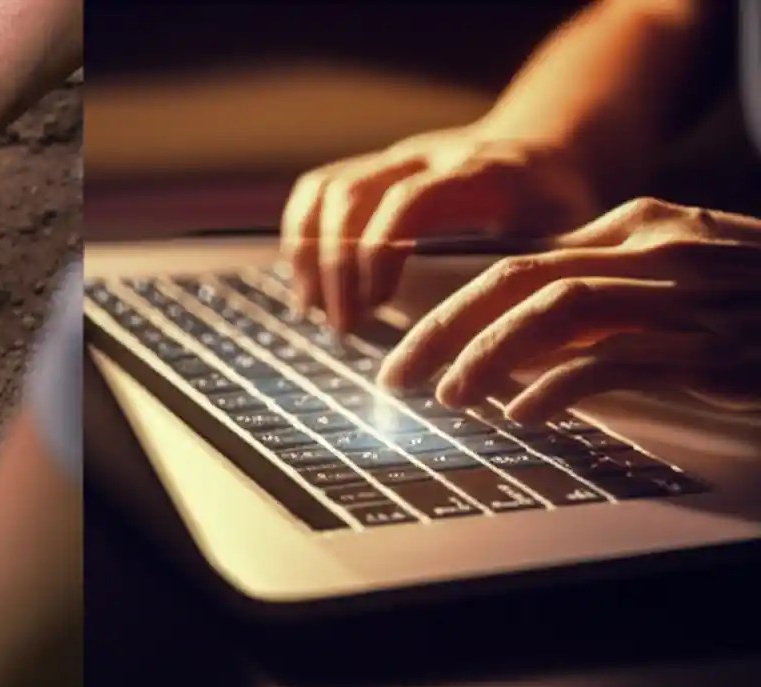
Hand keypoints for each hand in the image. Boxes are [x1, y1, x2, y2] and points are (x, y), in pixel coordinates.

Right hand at [281, 124, 600, 330]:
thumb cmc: (563, 210)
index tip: (374, 307)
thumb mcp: (572, 241)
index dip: (379, 253)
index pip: (408, 201)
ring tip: (316, 310)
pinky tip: (309, 284)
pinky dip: (301, 235)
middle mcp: (429, 156)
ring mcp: (396, 158)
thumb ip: (535, 281)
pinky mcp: (375, 168)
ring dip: (309, 252)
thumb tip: (502, 349)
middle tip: (344, 328)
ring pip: (327, 190)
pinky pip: (319, 189)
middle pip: (352, 195)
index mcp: (482, 173)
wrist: (551, 151)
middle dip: (337, 266)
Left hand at [377, 197, 760, 423]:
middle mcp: (651, 250)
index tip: (407, 346)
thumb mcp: (670, 279)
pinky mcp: (710, 346)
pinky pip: (616, 360)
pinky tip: (525, 415)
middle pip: (516, 281)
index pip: (517, 262)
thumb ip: (599, 295)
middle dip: (443, 329)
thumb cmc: (752, 301)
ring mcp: (681, 295)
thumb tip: (512, 337)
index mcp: (635, 227)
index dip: (450, 307)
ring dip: (488, 358)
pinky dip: (559, 387)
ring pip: (554, 313)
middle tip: (396, 375)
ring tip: (448, 399)